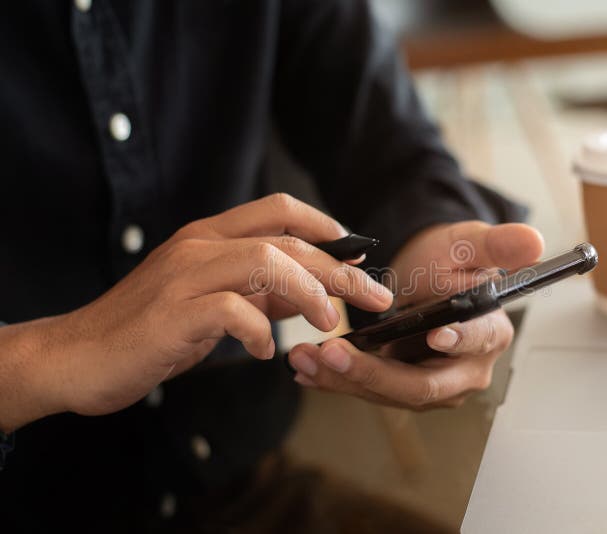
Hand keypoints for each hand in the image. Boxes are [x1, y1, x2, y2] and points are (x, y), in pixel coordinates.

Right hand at [0, 193, 392, 430]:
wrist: (78, 355)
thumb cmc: (150, 329)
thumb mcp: (210, 301)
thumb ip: (254, 288)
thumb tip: (308, 288)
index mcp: (208, 236)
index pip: (278, 210)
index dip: (325, 224)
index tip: (358, 250)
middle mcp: (198, 245)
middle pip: (287, 239)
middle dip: (340, 268)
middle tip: (375, 296)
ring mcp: (184, 276)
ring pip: (267, 261)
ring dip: (310, 293)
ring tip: (330, 324)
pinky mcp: (173, 313)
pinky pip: (233, 311)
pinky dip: (260, 331)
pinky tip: (264, 352)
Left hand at [288, 221, 543, 408]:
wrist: (421, 275)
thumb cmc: (448, 260)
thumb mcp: (469, 244)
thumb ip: (497, 244)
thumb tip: (533, 241)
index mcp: (489, 333)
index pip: (476, 343)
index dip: (457, 342)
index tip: (433, 335)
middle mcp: (463, 369)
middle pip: (423, 385)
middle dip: (375, 373)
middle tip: (335, 354)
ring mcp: (431, 384)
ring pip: (388, 393)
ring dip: (344, 378)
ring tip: (306, 358)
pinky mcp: (400, 387)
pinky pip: (368, 389)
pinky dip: (336, 379)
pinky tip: (307, 369)